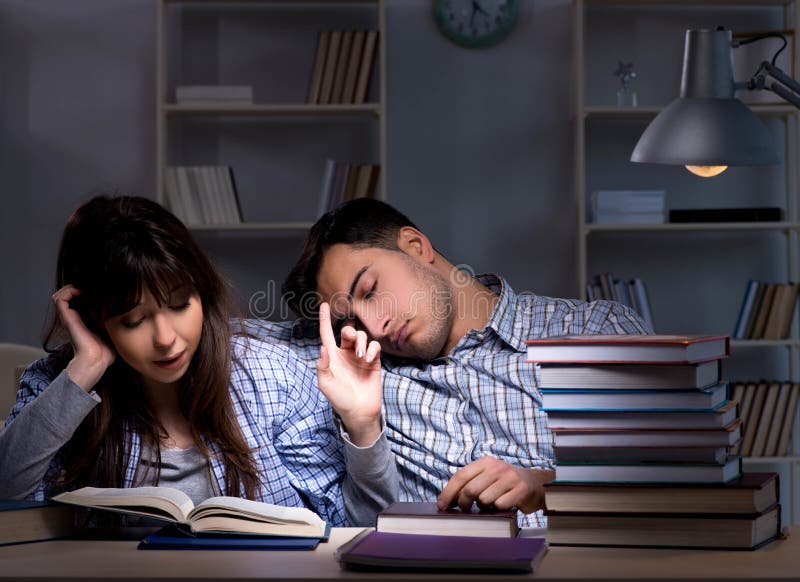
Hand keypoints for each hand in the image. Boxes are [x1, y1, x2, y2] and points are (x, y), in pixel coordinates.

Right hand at [53, 285, 114, 391]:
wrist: (97, 360)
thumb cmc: (107, 348)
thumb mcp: (113, 327)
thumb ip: (115, 317)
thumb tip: (130, 305)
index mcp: (84, 318)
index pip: (80, 297)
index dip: (88, 289)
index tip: (101, 286)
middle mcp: (75, 316)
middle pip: (69, 293)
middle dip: (81, 286)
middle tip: (94, 285)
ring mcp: (69, 317)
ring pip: (62, 293)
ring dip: (73, 286)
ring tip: (86, 287)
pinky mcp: (67, 318)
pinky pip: (60, 299)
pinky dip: (69, 291)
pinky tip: (82, 292)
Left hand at [316, 302, 382, 445]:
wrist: (359, 410)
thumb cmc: (339, 398)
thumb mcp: (325, 383)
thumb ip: (322, 365)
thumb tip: (322, 347)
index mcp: (332, 356)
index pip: (326, 334)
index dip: (324, 319)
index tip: (324, 305)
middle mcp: (346, 353)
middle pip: (347, 332)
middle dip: (349, 331)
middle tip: (351, 339)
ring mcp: (360, 357)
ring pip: (362, 337)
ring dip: (362, 342)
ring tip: (361, 357)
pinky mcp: (374, 361)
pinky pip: (374, 346)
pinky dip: (372, 349)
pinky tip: (369, 359)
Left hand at [437, 456, 554, 513]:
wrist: (535, 484)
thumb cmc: (504, 483)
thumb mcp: (487, 477)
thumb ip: (469, 484)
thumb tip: (447, 501)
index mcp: (485, 462)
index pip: (461, 476)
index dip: (448, 492)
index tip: (442, 505)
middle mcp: (497, 467)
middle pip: (470, 490)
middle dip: (464, 504)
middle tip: (465, 510)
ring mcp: (510, 477)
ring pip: (484, 500)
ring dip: (484, 507)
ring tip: (491, 504)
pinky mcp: (521, 489)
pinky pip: (500, 505)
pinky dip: (498, 509)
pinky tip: (503, 505)